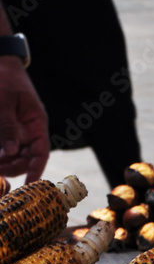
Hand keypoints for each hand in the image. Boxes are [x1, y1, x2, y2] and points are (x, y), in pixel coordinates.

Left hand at [0, 58, 48, 181]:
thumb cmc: (4, 77)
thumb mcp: (4, 101)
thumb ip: (7, 127)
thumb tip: (11, 152)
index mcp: (36, 124)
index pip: (40, 154)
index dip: (36, 171)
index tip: (29, 186)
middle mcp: (28, 131)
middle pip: (24, 159)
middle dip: (11, 168)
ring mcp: (16, 131)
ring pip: (12, 155)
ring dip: (2, 162)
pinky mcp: (5, 129)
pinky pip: (3, 146)